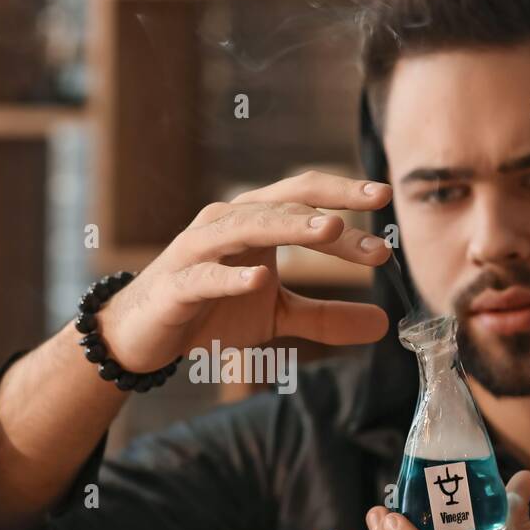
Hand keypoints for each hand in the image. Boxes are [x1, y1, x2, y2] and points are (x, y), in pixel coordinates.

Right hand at [99, 170, 392, 371]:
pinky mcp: (176, 284)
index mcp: (254, 223)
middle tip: (373, 215)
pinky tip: (258, 282)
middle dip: (329, 209)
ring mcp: (198, 250)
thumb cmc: (210, 310)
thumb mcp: (275, 315)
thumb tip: (383, 323)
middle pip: (283, 204)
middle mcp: (226, 223)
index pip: (304, 197)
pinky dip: (231, 277)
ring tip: (330, 230)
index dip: (344, 194)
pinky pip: (205, 276)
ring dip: (289, 226)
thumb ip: (325, 316)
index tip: (386, 201)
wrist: (143, 334)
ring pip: (246, 227)